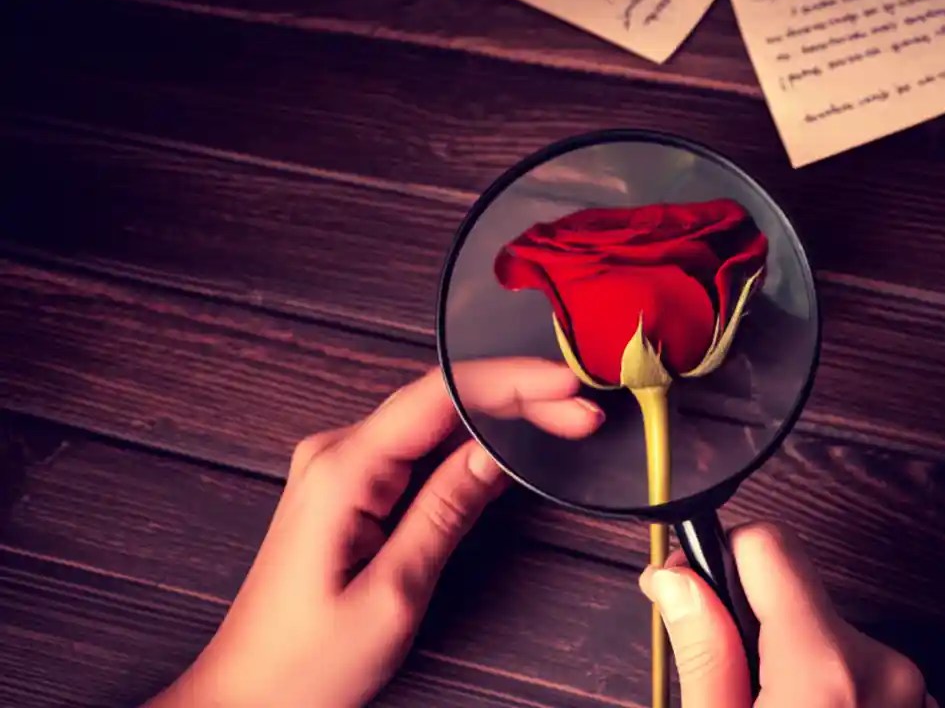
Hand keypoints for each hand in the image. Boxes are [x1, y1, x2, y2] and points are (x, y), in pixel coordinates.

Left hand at [147, 358, 602, 707]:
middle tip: (583, 416)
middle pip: (441, 401)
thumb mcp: (394, 594)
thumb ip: (446, 512)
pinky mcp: (349, 490)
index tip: (567, 386)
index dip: (511, 383)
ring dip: (499, 418)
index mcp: (342, 471)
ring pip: (434, 422)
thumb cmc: (306, 662)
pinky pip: (417, 451)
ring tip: (562, 422)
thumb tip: (497, 452)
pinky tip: (510, 444)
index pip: (439, 396)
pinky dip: (469, 444)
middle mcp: (335, 454)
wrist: (245, 696)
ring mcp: (339, 469)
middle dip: (517, 399)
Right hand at [640, 522, 934, 707]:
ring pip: (829, 641)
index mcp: (826, 670)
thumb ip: (704, 656)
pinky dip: (832, 697)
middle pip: (797, 599)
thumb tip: (678, 579)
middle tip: (726, 690)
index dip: (718, 557)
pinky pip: (863, 678)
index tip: (691, 586)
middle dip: (754, 629)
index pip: (769, 545)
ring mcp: (917, 695)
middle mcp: (886, 671)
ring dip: (796, 669)